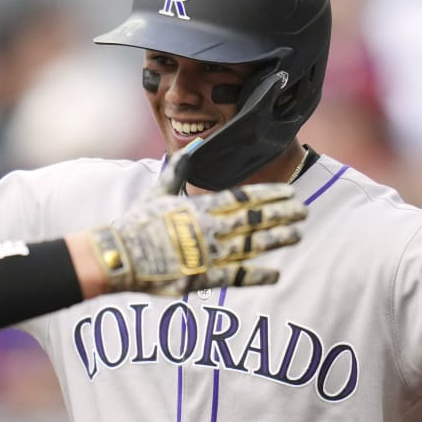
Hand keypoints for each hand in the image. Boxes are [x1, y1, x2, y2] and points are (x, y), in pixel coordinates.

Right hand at [88, 183, 306, 295]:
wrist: (118, 256)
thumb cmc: (137, 222)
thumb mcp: (159, 189)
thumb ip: (180, 167)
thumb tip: (195, 144)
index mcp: (199, 207)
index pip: (242, 198)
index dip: (268, 195)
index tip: (289, 192)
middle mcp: (207, 229)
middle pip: (253, 220)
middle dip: (282, 214)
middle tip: (304, 210)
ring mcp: (206, 255)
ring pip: (250, 246)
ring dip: (276, 240)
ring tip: (298, 234)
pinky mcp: (200, 278)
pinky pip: (235, 277)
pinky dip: (257, 275)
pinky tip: (276, 273)